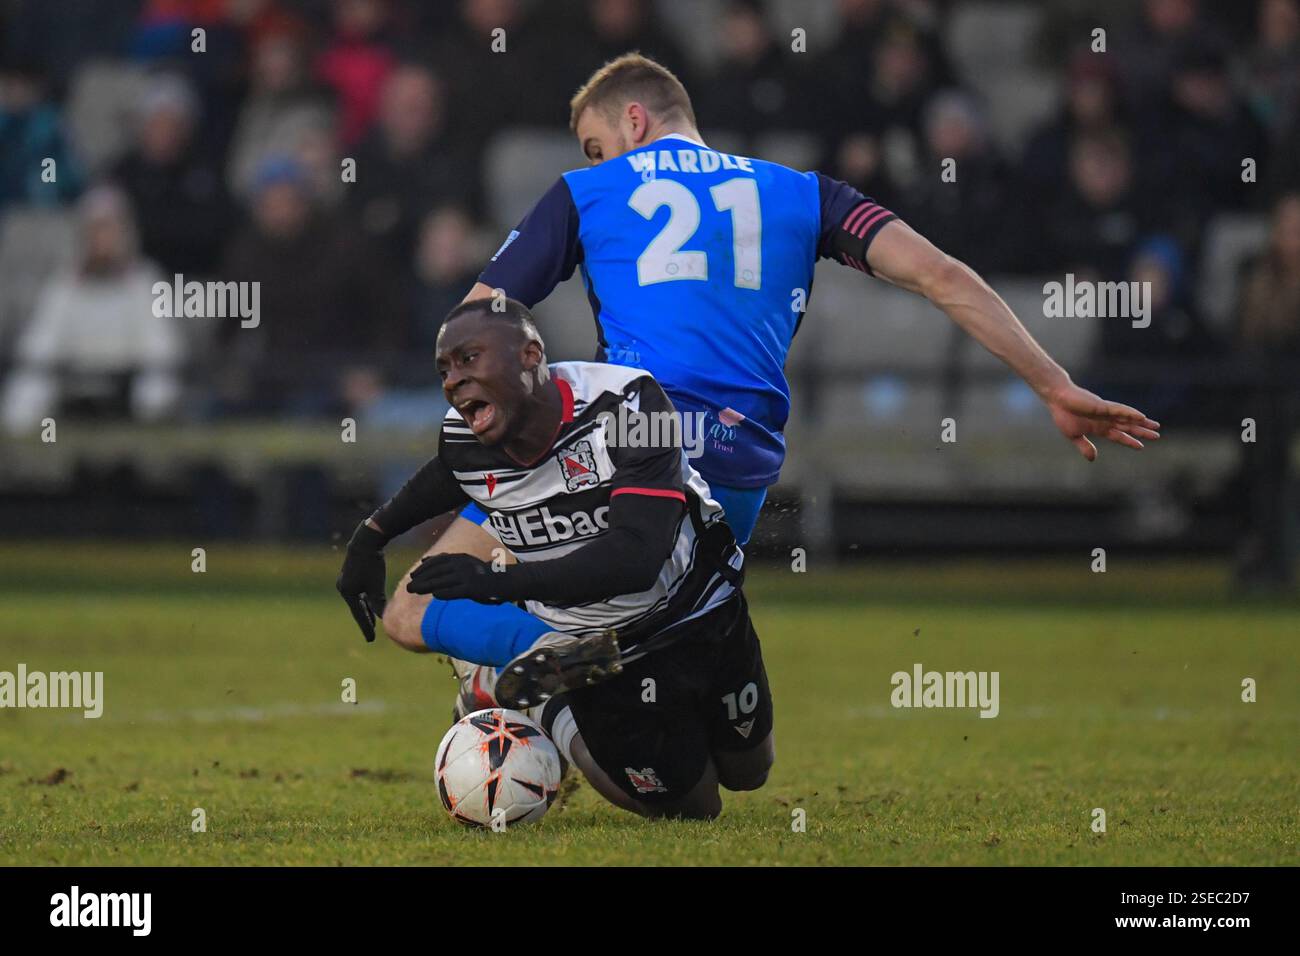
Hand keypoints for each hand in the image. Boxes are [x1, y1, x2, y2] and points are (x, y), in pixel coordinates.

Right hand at [337, 525, 387, 642]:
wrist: (366, 541)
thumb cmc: (372, 565)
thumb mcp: (376, 586)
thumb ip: (378, 603)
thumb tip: (381, 618)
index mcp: (347, 592)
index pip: (358, 614)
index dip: (366, 627)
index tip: (371, 640)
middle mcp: (343, 587)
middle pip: (356, 608)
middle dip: (365, 620)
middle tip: (371, 634)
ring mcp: (345, 579)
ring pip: (358, 599)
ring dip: (365, 609)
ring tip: (372, 620)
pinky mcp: (351, 572)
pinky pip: (358, 590)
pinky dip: (365, 598)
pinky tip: (369, 601)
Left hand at [407, 553, 503, 601]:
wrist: (502, 582)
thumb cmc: (479, 574)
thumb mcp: (463, 563)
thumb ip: (444, 561)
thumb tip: (423, 560)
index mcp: (459, 558)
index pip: (436, 562)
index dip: (423, 569)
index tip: (412, 576)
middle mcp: (462, 565)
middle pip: (436, 571)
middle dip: (421, 579)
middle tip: (409, 587)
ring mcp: (468, 576)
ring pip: (442, 581)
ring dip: (426, 586)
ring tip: (415, 591)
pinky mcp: (473, 588)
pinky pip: (455, 591)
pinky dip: (444, 593)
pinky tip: (435, 595)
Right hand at [1043, 382, 1161, 460]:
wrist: (1057, 399)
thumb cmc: (1063, 415)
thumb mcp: (1074, 435)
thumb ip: (1085, 446)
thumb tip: (1093, 459)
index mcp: (1099, 428)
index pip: (1118, 436)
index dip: (1129, 441)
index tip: (1141, 446)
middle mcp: (1106, 420)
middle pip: (1127, 427)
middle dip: (1141, 431)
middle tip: (1156, 436)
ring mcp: (1106, 412)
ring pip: (1128, 418)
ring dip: (1142, 423)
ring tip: (1156, 426)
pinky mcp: (1103, 405)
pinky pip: (1120, 410)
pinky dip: (1131, 414)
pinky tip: (1142, 417)